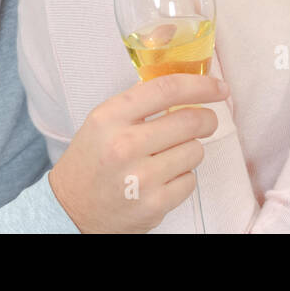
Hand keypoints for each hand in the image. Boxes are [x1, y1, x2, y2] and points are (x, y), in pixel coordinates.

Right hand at [48, 73, 227, 231]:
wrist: (70, 210)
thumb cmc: (92, 160)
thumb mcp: (104, 120)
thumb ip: (141, 100)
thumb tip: (187, 80)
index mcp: (110, 117)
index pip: (167, 89)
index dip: (201, 85)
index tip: (219, 88)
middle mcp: (124, 146)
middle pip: (191, 120)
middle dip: (207, 119)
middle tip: (205, 122)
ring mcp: (140, 178)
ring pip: (195, 151)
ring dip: (190, 150)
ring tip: (169, 156)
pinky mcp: (153, 204)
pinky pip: (191, 180)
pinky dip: (183, 177)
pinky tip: (163, 178)